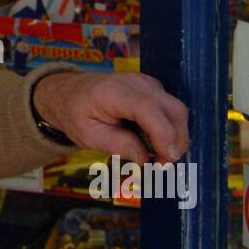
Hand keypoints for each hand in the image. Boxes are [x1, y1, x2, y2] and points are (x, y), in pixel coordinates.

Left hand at [32, 71, 188, 163]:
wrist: (71, 92)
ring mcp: (147, 83)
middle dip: (176, 141)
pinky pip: (170, 110)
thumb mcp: (88, 136)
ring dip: (175, 137)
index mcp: (114, 92)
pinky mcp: (153, 89)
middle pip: (173, 109)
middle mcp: (136, 82)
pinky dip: (169, 129)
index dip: (163, 135)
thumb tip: (145, 159)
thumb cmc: (76, 114)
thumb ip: (117, 145)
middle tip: (162, 165)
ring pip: (177, 111)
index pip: (149, 109)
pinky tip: (154, 142)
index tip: (166, 159)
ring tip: (157, 157)